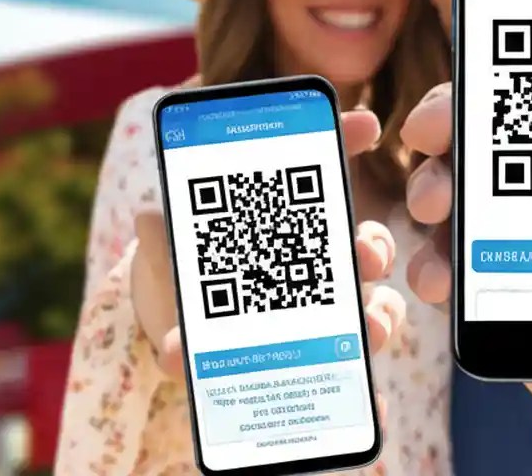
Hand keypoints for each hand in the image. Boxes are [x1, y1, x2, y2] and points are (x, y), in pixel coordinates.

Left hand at [132, 109, 404, 420]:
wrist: (174, 334)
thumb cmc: (181, 272)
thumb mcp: (170, 246)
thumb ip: (164, 231)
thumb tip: (151, 216)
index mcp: (289, 219)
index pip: (327, 165)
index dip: (347, 138)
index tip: (363, 124)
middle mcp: (322, 260)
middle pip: (365, 245)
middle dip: (372, 246)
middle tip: (360, 253)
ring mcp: (330, 313)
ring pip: (376, 307)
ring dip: (380, 316)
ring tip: (369, 329)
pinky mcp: (326, 363)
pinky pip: (357, 375)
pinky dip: (373, 394)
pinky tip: (375, 407)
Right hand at [401, 43, 531, 474]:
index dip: (519, 69)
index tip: (491, 56)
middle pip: (490, 140)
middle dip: (448, 121)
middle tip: (433, 129)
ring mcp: (527, 249)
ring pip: (457, 200)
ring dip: (429, 188)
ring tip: (434, 207)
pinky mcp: (505, 305)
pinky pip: (453, 276)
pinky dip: (433, 267)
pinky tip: (441, 279)